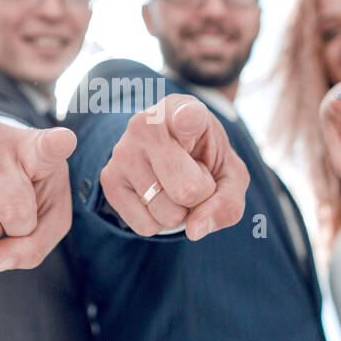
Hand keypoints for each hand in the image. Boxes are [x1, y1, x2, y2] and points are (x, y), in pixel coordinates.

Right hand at [0, 122, 76, 272]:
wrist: (0, 165)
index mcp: (36, 147)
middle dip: (20, 228)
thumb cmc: (35, 190)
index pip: (47, 146)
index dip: (56, 144)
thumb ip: (35, 245)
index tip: (64, 140)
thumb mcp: (51, 215)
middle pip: (12, 211)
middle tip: (21, 211)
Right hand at [100, 93, 248, 240]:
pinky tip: (156, 194)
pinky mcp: (109, 179)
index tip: (188, 117)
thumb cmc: (204, 158)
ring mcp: (122, 152)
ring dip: (179, 210)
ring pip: (167, 213)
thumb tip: (194, 230)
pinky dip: (159, 222)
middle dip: (200, 196)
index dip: (189, 118)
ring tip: (172, 182)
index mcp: (183, 111)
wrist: (172, 152)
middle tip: (192, 175)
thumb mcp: (231, 174)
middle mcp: (146, 125)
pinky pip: (146, 226)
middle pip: (188, 190)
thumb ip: (227, 202)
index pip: (187, 116)